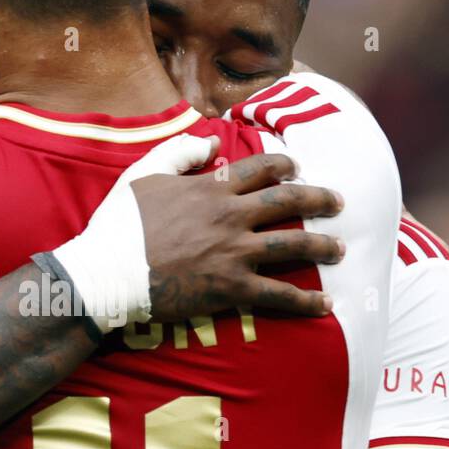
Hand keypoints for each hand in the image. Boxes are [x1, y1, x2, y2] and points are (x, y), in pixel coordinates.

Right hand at [134, 150, 344, 318]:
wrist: (108, 273)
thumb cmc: (119, 224)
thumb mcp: (144, 174)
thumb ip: (181, 152)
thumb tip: (214, 143)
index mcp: (211, 188)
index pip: (260, 169)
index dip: (284, 165)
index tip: (297, 167)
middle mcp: (231, 216)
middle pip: (288, 201)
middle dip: (319, 199)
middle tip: (338, 202)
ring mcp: (235, 253)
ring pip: (293, 244)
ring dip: (322, 246)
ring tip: (341, 248)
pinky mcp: (232, 288)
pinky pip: (278, 294)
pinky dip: (305, 300)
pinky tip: (325, 304)